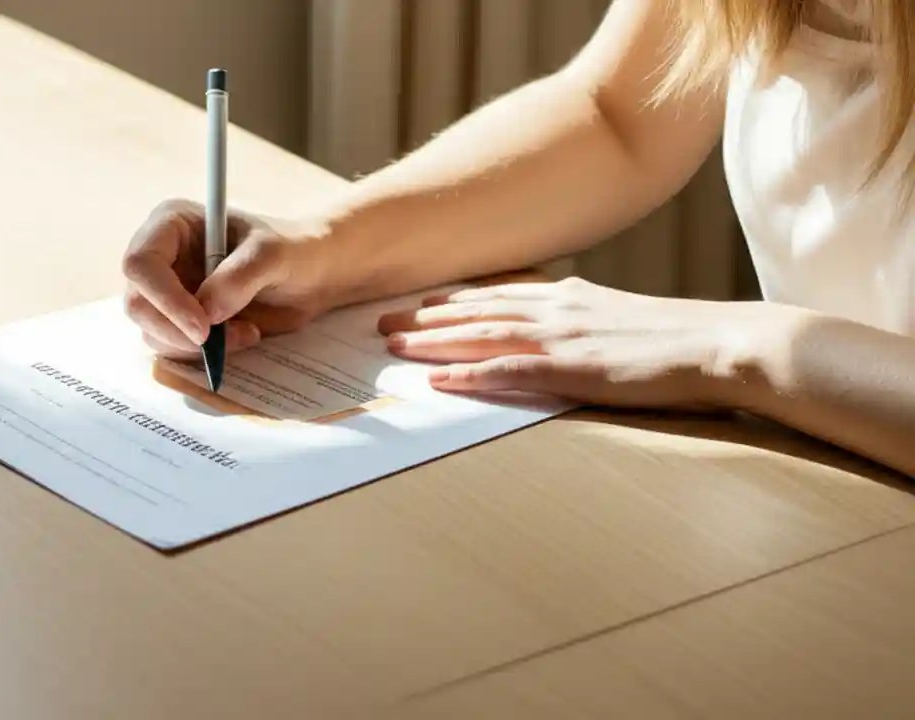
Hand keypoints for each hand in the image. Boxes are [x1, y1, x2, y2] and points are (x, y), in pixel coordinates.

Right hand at [122, 200, 328, 359]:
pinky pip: (172, 348)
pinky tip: (240, 337)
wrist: (310, 276)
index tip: (203, 327)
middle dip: (175, 331)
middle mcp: (161, 257)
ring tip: (245, 332)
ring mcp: (167, 292)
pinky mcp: (179, 321)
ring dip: (195, 346)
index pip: (141, 263)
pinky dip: (204, 354)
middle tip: (216, 341)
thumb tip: (205, 311)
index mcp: (172, 224)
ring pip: (152, 332)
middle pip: (138, 304)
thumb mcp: (273, 255)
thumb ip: (239, 277)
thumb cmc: (292, 250)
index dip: (165, 298)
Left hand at [378, 276, 789, 409]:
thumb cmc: (681, 338)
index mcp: (570, 296)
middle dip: (425, 317)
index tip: (416, 304)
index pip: (496, 293)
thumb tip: (556, 335)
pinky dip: (469, 376)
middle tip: (381, 323)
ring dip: (432, 342)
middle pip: (475, 309)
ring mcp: (564, 337)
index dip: (451, 300)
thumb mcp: (621, 318)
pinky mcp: (575, 369)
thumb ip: (583, 322)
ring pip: (481, 335)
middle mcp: (558, 308)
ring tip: (392, 347)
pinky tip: (438, 383)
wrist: (724, 342)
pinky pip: (509, 372)